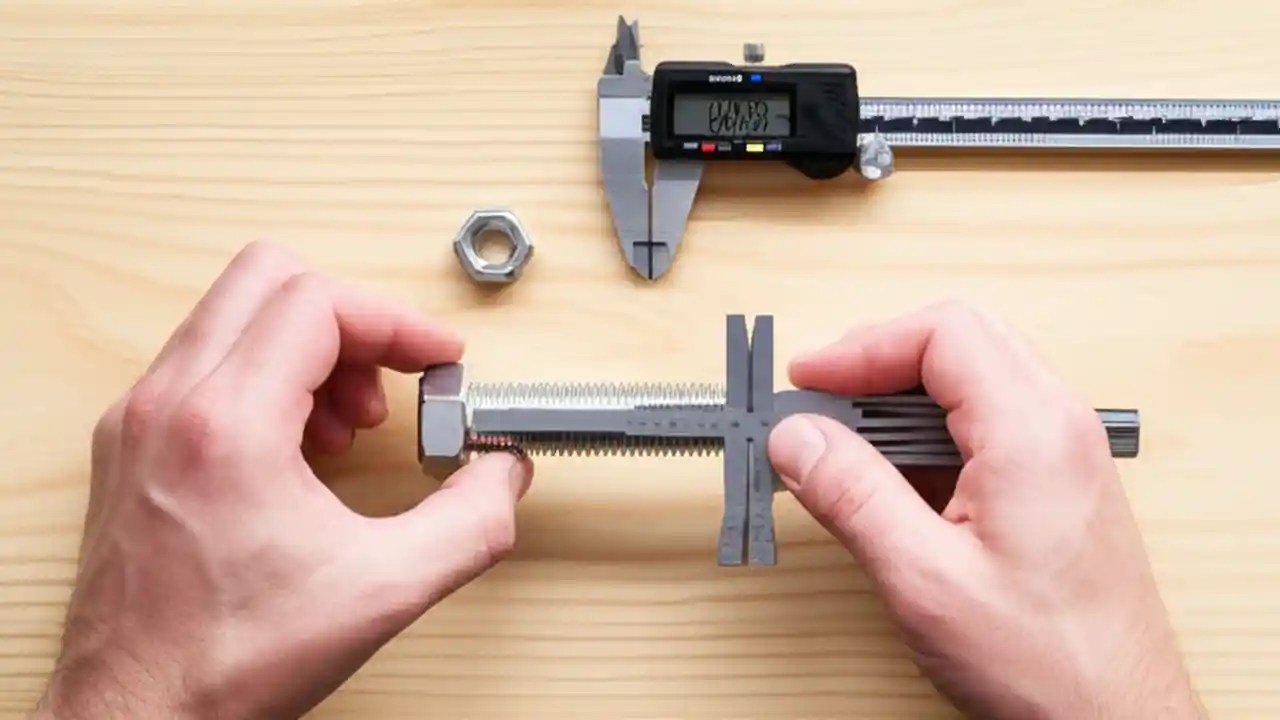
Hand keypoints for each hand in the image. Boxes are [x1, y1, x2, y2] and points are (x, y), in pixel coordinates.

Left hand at [35, 242, 531, 718]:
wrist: (135, 719)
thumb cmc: (223, 663)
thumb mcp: (383, 592)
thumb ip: (470, 522)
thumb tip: (503, 473)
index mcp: (225, 424)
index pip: (318, 303)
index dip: (397, 322)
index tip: (436, 360)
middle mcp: (166, 405)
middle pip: (268, 280)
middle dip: (352, 319)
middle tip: (393, 378)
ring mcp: (137, 422)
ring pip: (233, 317)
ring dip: (309, 349)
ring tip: (351, 425)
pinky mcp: (130, 447)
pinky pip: (206, 365)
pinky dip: (268, 380)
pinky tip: (303, 451)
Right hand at [768, 302, 1202, 718]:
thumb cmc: (1049, 664)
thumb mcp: (925, 580)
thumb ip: (853, 496)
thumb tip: (796, 437)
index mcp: (1033, 431)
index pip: (942, 333)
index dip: (862, 347)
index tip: (807, 382)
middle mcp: (1058, 426)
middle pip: (958, 343)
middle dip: (877, 362)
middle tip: (818, 403)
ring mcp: (1063, 453)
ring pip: (971, 383)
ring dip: (898, 402)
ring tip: (842, 449)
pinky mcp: (1056, 484)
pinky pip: (985, 427)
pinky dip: (927, 437)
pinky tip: (889, 484)